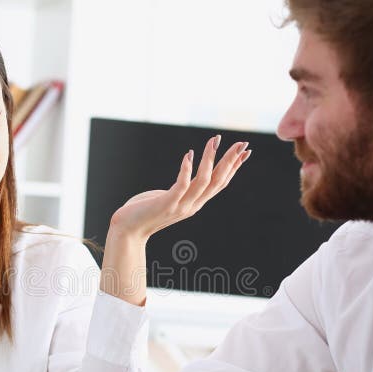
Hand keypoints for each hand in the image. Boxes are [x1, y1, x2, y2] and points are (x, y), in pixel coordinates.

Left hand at [108, 135, 251, 240]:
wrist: (128, 230)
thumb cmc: (144, 211)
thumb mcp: (169, 198)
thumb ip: (180, 189)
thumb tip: (187, 173)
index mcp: (195, 203)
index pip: (220, 183)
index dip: (234, 167)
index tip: (245, 152)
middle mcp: (192, 206)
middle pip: (218, 181)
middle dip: (231, 161)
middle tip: (242, 143)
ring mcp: (180, 206)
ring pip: (203, 181)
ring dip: (210, 160)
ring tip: (214, 141)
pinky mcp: (166, 204)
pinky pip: (181, 185)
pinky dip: (186, 169)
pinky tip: (189, 155)